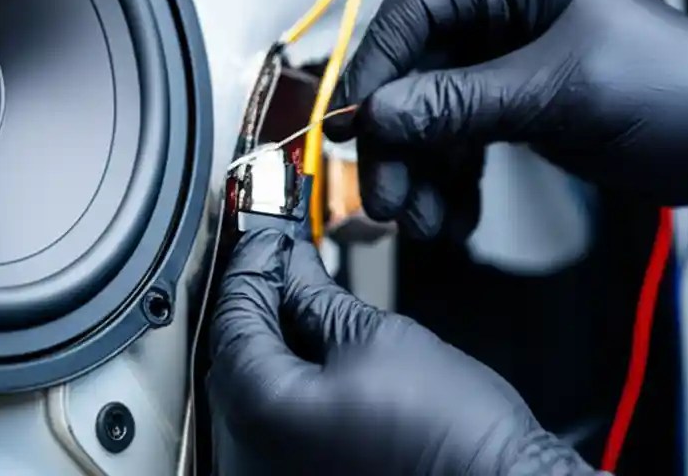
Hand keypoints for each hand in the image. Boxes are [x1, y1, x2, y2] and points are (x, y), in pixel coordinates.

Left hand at [206, 228, 594, 475]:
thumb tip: (291, 265)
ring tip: (303, 298)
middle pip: (233, 356)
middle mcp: (250, 454)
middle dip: (259, 300)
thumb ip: (316, 296)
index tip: (268, 237)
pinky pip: (269, 426)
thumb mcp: (377, 338)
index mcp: (261, 411)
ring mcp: (270, 475)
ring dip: (270, 341)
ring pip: (249, 392)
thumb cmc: (454, 438)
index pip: (233, 317)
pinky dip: (284, 383)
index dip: (253, 265)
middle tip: (286, 259)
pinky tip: (311, 352)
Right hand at [326, 0, 687, 228]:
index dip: (378, 68)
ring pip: (434, 114)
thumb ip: (462, 103)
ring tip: (425, 220)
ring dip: (422, 171)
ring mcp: (511, 63)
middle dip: (399, 140)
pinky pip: (463, 142)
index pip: (415, 11)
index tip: (357, 122)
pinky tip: (456, 216)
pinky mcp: (520, 106)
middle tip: (389, 194)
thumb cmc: (678, 92)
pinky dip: (453, 182)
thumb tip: (380, 112)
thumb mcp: (560, 94)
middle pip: (416, 72)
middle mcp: (507, 15)